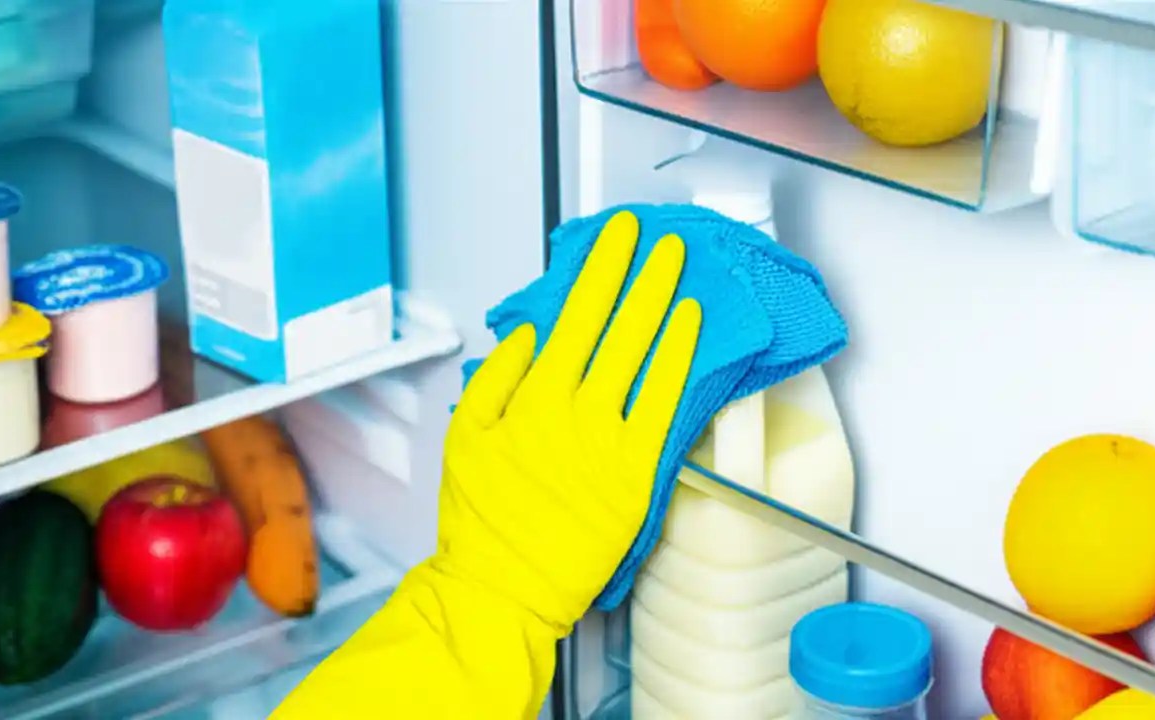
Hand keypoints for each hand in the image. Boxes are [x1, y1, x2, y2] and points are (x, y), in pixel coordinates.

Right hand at [432, 210, 701, 630]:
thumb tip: (529, 337)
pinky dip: (680, 360)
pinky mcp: (640, 473)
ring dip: (665, 303)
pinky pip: (666, 404)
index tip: (617, 238)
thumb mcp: (463, 440)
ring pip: (643, 355)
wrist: (504, 589)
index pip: (574, 315)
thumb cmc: (483, 523)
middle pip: (616, 326)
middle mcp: (575, 412)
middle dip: (641, 273)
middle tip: (660, 239)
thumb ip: (495, 381)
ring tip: (681, 268)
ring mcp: (611, 441)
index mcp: (533, 399)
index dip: (600, 269)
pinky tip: (691, 329)